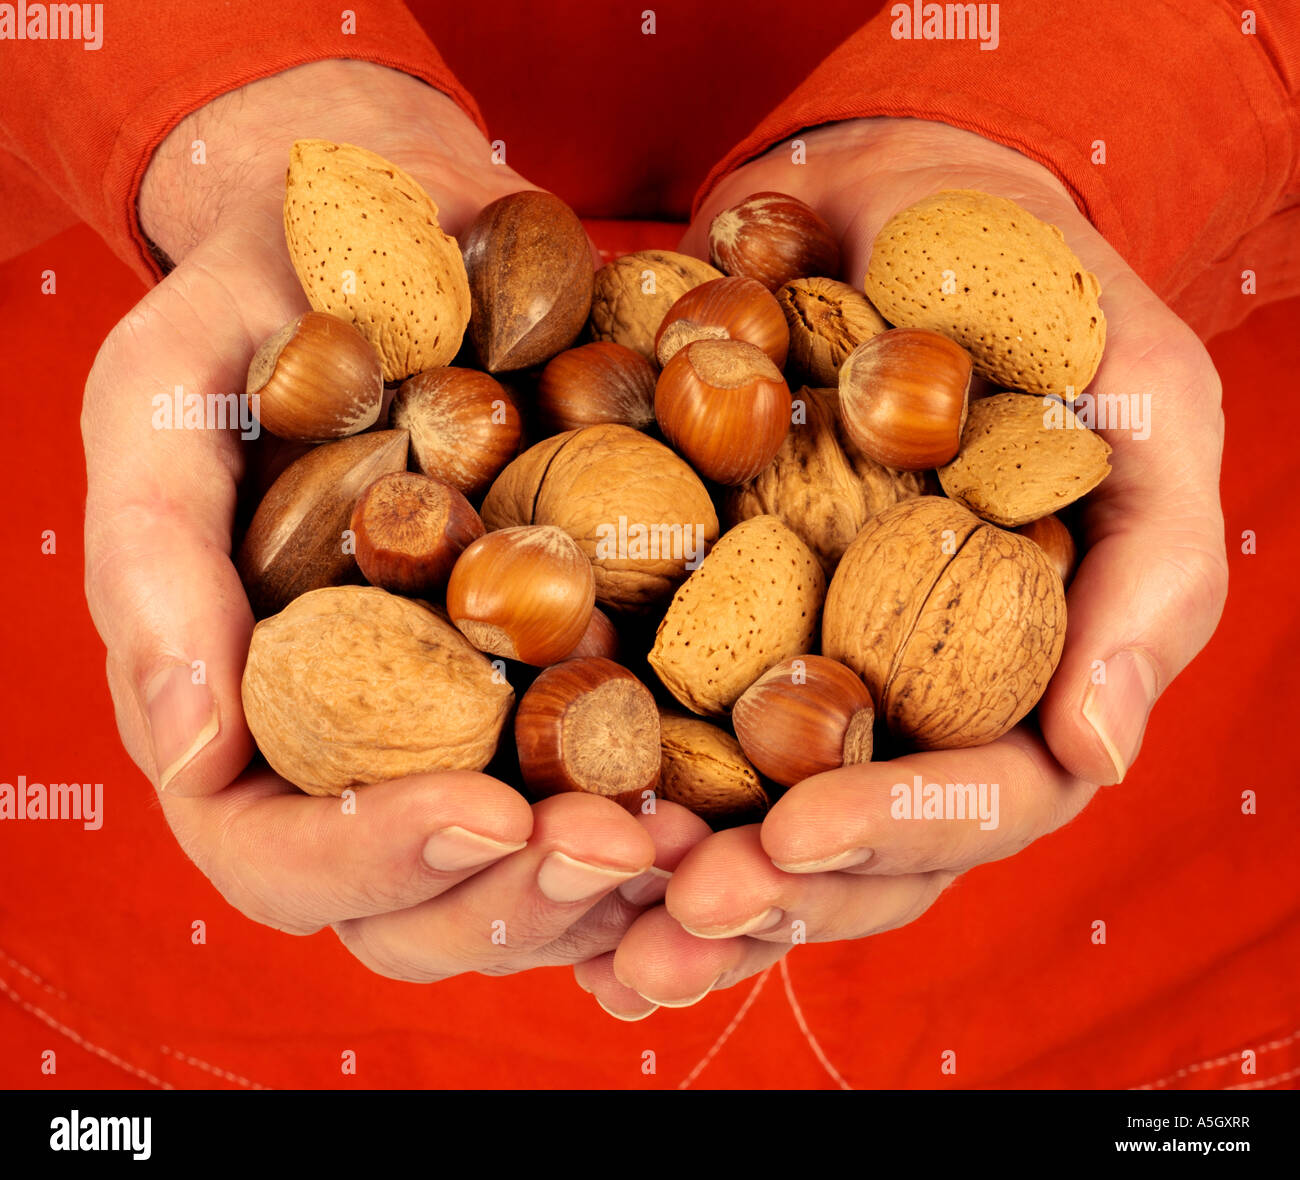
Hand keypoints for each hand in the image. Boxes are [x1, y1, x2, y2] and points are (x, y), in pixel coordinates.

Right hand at [83, 60, 703, 981]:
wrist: (407, 227)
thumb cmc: (262, 306)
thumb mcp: (169, 398)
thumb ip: (155, 560)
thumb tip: (187, 752)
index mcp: (251, 711)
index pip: (276, 852)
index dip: (370, 858)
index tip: (485, 810)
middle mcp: (365, 746)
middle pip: (418, 907)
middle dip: (518, 894)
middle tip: (618, 844)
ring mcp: (477, 726)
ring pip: (530, 883)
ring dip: (617, 886)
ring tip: (703, 843)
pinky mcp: (573, 677)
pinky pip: (623, 795)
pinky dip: (681, 822)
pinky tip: (742, 799)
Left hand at [576, 118, 1227, 1015]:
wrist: (899, 200)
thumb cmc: (1050, 297)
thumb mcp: (1150, 408)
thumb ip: (1151, 572)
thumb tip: (1097, 753)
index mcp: (1026, 676)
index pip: (983, 802)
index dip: (898, 833)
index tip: (795, 835)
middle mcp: (916, 700)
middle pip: (855, 848)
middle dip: (773, 896)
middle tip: (675, 915)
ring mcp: (814, 668)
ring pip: (757, 817)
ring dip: (686, 886)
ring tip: (608, 939)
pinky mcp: (717, 620)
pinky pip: (664, 719)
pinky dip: (619, 785)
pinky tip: (552, 840)